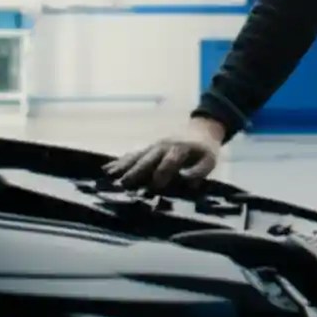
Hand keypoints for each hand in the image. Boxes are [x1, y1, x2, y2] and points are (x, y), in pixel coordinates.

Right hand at [103, 117, 226, 189]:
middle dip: (136, 171)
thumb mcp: (209, 160)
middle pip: (148, 159)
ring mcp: (154, 146)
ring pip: (136, 156)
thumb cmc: (206, 150)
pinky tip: (107, 169)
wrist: (201, 130)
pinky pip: (133, 154)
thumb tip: (188, 182)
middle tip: (123, 184)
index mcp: (180, 149)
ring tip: (109, 176)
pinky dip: (120, 161)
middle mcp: (164, 146)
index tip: (154, 187)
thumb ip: (199, 171)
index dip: (162, 173)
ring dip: (123, 166)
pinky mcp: (148, 148)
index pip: (169, 162)